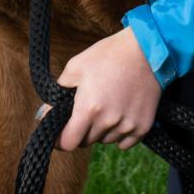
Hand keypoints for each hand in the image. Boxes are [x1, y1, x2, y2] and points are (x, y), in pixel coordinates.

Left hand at [49, 27, 160, 151]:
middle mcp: (108, 122)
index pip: (68, 143)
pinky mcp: (143, 127)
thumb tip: (46, 112)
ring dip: (101, 130)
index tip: (60, 133)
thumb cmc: (109, 55)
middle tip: (87, 110)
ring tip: (108, 106)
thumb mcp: (76, 66)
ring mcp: (127, 126)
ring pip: (105, 140)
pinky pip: (124, 143)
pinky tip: (121, 114)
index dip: (60, 140)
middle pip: (86, 141)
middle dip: (82, 130)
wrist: (147, 49)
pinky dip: (120, 134)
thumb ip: (59, 92)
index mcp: (88, 109)